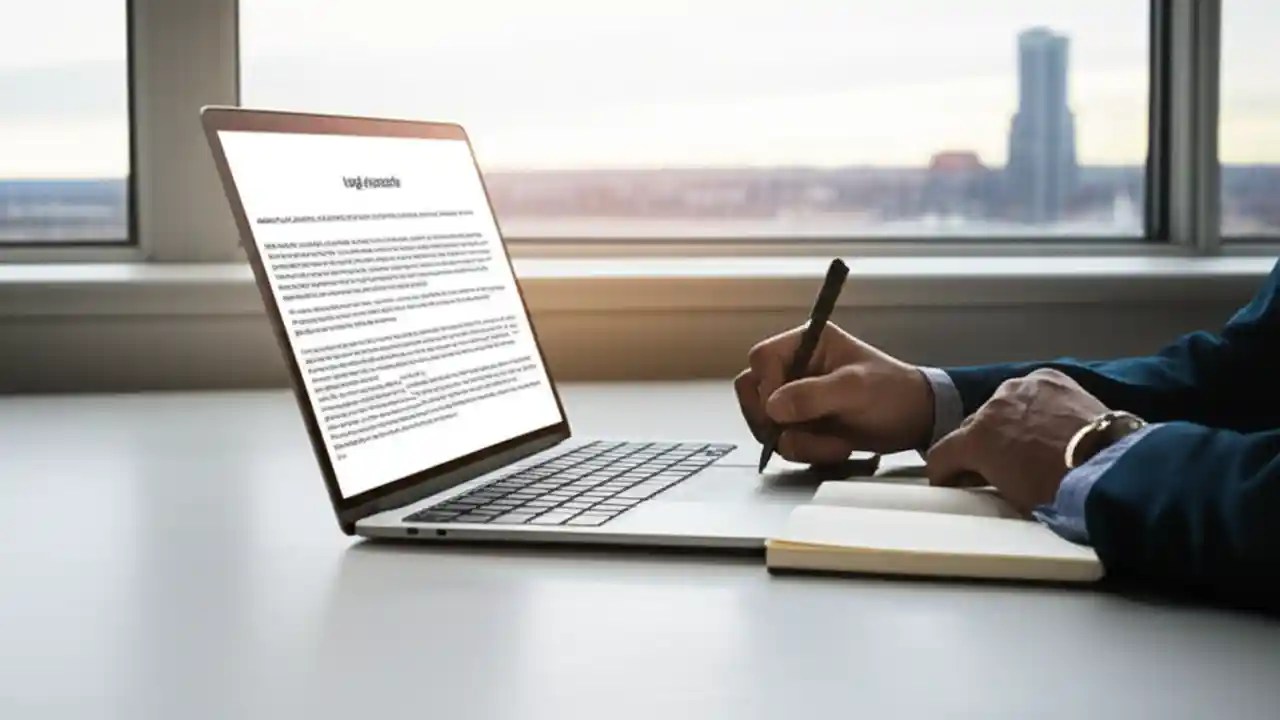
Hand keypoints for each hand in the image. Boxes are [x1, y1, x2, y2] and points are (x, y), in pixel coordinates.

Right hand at [733, 322, 934, 462]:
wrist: (916, 421)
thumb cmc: (893, 393)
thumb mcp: (856, 389)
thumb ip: (813, 395)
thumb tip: (772, 406)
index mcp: (806, 344)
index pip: (761, 359)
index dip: (768, 385)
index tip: (786, 408)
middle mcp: (794, 368)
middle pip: (752, 391)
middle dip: (772, 419)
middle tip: (799, 432)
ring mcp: (795, 398)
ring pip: (764, 421)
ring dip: (794, 440)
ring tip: (832, 443)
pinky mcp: (801, 424)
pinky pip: (782, 441)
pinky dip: (806, 451)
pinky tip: (836, 447)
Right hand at [925, 369, 1108, 514]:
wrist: (1108, 467)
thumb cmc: (1058, 491)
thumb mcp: (1010, 495)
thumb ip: (986, 478)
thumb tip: (981, 474)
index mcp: (975, 439)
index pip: (941, 454)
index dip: (944, 473)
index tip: (951, 482)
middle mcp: (991, 406)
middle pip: (972, 426)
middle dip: (979, 445)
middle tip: (995, 465)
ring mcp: (1021, 387)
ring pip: (1002, 405)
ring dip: (1007, 421)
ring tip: (1029, 440)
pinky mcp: (1050, 378)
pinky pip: (1030, 392)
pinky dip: (1034, 404)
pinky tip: (1049, 419)